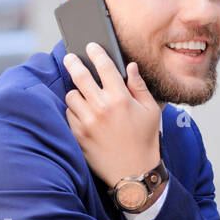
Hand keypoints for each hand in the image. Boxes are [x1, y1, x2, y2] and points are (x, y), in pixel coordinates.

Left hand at [63, 41, 160, 186]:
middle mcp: (101, 108)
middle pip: (79, 76)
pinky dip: (74, 111)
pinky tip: (83, 113)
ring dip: (76, 92)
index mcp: (121, 98)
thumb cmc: (145, 141)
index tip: (90, 46)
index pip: (104, 66)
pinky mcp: (78, 135)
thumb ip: (139, 86)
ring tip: (83, 95)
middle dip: (73, 62)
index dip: (96, 52)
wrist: (133, 173)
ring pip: (71, 95)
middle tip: (70, 57)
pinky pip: (69, 114)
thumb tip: (130, 66)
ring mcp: (87, 122)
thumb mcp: (150, 110)